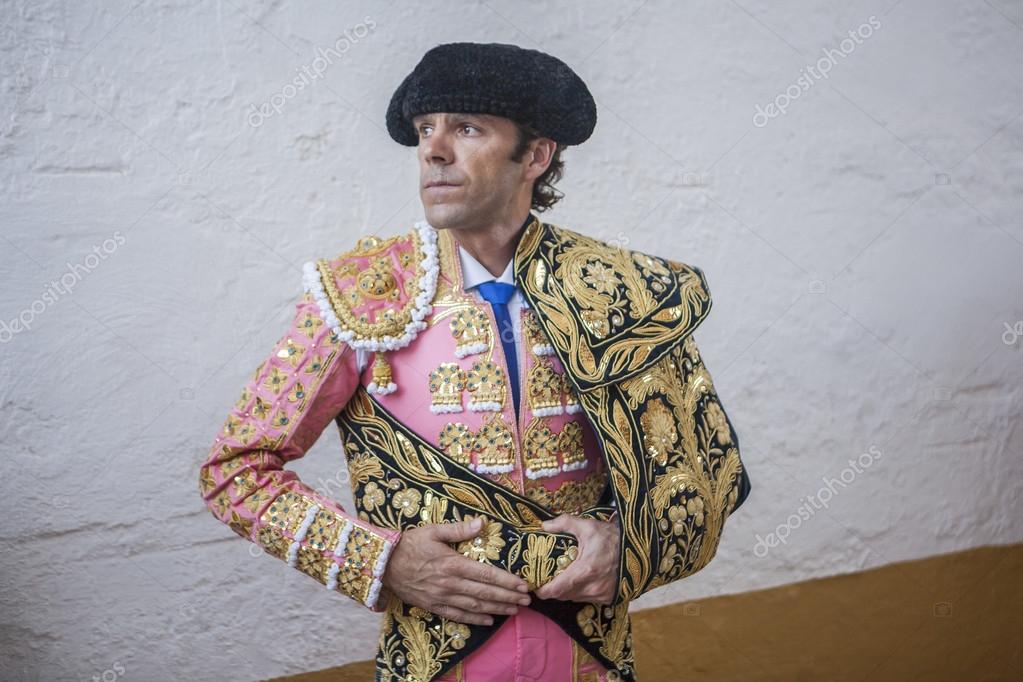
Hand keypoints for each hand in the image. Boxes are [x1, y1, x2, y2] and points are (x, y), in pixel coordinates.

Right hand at [381, 517, 531, 625]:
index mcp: (453, 564)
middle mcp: (450, 583)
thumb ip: (459, 529)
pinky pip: (458, 616)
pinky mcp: (434, 606)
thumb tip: (481, 522)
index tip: (523, 585)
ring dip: (497, 609)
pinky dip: (475, 620)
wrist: (383, 564)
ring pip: (475, 607)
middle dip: (508, 597)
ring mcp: (442, 597)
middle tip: (527, 600)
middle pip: (485, 593)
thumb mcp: (433, 531)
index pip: (486, 575)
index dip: (507, 581)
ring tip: (515, 610)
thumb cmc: (409, 544)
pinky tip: (489, 620)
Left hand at [534, 514, 619, 603]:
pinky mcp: (608, 598)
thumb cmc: (611, 537)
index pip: (557, 590)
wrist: (637, 549)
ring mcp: (601, 594)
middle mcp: (592, 587)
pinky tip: (580, 580)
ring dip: (566, 591)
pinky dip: (580, 592)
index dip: (544, 591)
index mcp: (585, 570)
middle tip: (547, 579)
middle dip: (553, 590)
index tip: (536, 587)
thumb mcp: (588, 526)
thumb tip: (544, 525)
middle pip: (563, 596)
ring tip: (562, 578)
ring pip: (575, 598)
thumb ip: (564, 524)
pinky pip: (587, 599)